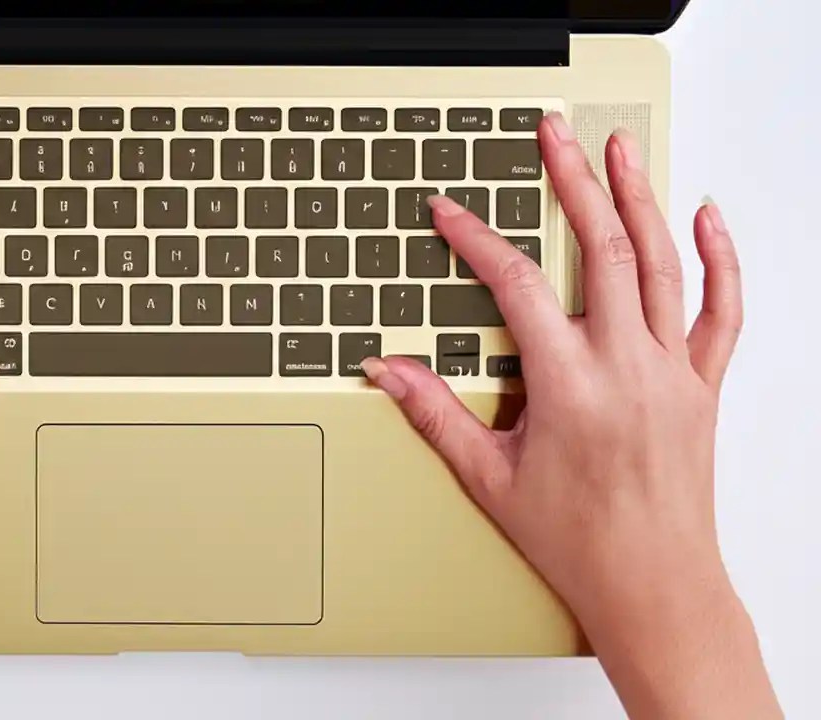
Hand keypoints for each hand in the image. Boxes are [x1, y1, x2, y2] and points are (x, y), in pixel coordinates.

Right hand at [362, 113, 779, 718]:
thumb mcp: (488, 477)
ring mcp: (672, 372)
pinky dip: (719, 260)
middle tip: (555, 136)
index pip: (519, 286)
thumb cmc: (577, 540)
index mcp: (570, 387)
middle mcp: (628, 368)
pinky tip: (706, 218)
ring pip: (662, 265)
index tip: (450, 212)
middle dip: (573, 182)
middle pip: (602, 250)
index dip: (477, 240)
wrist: (653, 584)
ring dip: (640, 199)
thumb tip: (388, 370)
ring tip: (620, 150)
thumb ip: (434, 413)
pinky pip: (722, 312)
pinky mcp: (702, 386)